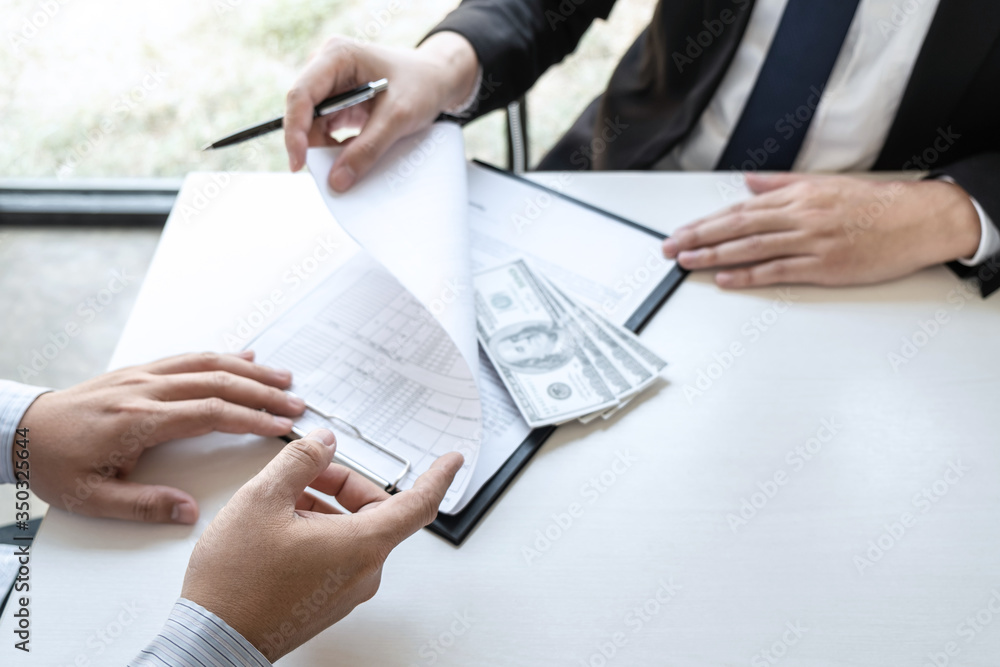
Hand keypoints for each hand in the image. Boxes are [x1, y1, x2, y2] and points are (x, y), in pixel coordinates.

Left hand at [18, 350, 303, 523]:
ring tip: (284, 379)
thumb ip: (144, 505)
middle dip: (263, 392)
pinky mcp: (141, 370)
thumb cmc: (54, 464)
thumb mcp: (92, 498)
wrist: (20, 430)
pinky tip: (245, 358)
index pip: (208, 413)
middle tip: (296, 404)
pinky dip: (223, 356)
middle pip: (218, 382)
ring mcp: (144, 374)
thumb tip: (188, 513)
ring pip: (208, 363)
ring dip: (250, 370)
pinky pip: (189, 357)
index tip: (280, 426)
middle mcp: (145, 389)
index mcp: (137, 420)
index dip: (249, 418)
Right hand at [181, 429, 462, 661]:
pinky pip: (338, 555)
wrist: (212, 642)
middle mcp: (363, 572)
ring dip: (326, 507)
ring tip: (281, 500)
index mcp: (362, 546)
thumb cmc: (236, 582)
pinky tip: (280, 527)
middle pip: (376, 512)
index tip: (452, 460)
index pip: (419, 505)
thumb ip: (300, 461)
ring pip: (353, 532)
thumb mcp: (263, 500)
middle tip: (309, 469)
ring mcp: (347, 591)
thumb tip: (323, 444)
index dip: (439, 477)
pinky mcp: (328, 601)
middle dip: (345, 484)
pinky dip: (319, 532)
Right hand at [284, 31, 478, 191]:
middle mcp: (327, 67)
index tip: (299, 163)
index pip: (301, 95)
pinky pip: (325, 132)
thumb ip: (368, 149)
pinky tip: (353, 153)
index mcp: (337, 56)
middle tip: (329, 171)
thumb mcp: (398, 117)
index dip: (295, 131)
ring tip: (351, 160)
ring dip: (325, 149)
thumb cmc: (421, 85)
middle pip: (302, 112)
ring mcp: (331, 86)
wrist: (437, 81)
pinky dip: (334, 148)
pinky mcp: (338, 104)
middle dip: (310, 144)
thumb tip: (337, 179)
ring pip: (312, 126)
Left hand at [662, 173, 982, 288]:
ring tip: (687, 262)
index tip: (682, 230)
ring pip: (751, 248)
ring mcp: (811, 242)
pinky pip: (778, 271)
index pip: (739, 208)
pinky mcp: (824, 267)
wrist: (918, 220)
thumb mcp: (824, 184)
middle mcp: (799, 216)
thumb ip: (781, 184)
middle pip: (737, 226)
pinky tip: (725, 278)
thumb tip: (748, 182)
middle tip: (670, 247)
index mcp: (798, 195)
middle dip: (698, 236)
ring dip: (714, 255)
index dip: (706, 221)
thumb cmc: (875, 205)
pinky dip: (748, 275)